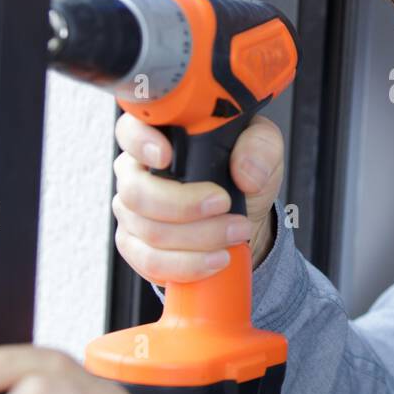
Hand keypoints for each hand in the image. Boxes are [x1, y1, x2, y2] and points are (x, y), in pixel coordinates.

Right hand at [112, 111, 283, 280]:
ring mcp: (132, 211)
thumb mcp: (264, 149)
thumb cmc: (244, 173)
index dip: (141, 143)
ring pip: (149, 231)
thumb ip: (259, 147)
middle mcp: (137, 172)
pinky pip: (151, 261)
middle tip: (224, 204)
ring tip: (236, 232)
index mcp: (160, 137)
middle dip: (185, 205)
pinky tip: (216, 258)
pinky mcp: (136, 245)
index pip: (130, 130)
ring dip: (198, 238)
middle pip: (136, 192)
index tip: (167, 157)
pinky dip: (189, 264)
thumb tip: (245, 172)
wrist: (243, 216)